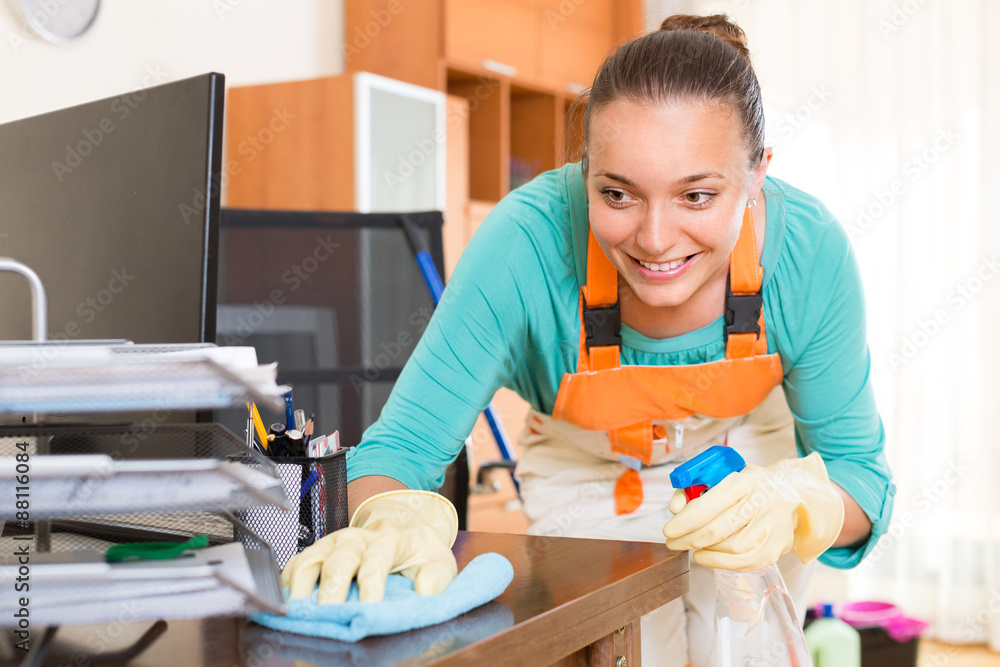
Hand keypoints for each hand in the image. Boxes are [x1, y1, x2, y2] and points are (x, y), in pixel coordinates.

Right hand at [281, 490, 458, 603]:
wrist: (400, 526)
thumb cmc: (418, 550)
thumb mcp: (438, 560)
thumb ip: (436, 577)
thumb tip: (425, 592)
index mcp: (388, 539)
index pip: (375, 561)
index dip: (370, 586)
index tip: (368, 610)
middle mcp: (356, 538)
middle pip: (339, 561)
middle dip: (332, 590)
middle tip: (330, 616)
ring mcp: (332, 543)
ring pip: (311, 559)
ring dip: (303, 587)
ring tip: (300, 614)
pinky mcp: (316, 552)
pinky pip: (295, 566)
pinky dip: (288, 585)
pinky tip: (289, 606)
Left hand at [663, 453, 844, 570]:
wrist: (789, 493)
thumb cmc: (747, 486)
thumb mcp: (722, 477)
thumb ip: (694, 490)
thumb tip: (675, 508)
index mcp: (745, 480)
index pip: (710, 505)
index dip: (685, 521)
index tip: (669, 530)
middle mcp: (763, 502)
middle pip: (719, 529)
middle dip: (689, 539)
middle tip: (674, 543)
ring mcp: (773, 525)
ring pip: (732, 548)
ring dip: (705, 551)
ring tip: (691, 547)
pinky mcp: (778, 545)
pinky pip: (747, 562)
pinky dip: (720, 563)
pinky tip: (705, 557)